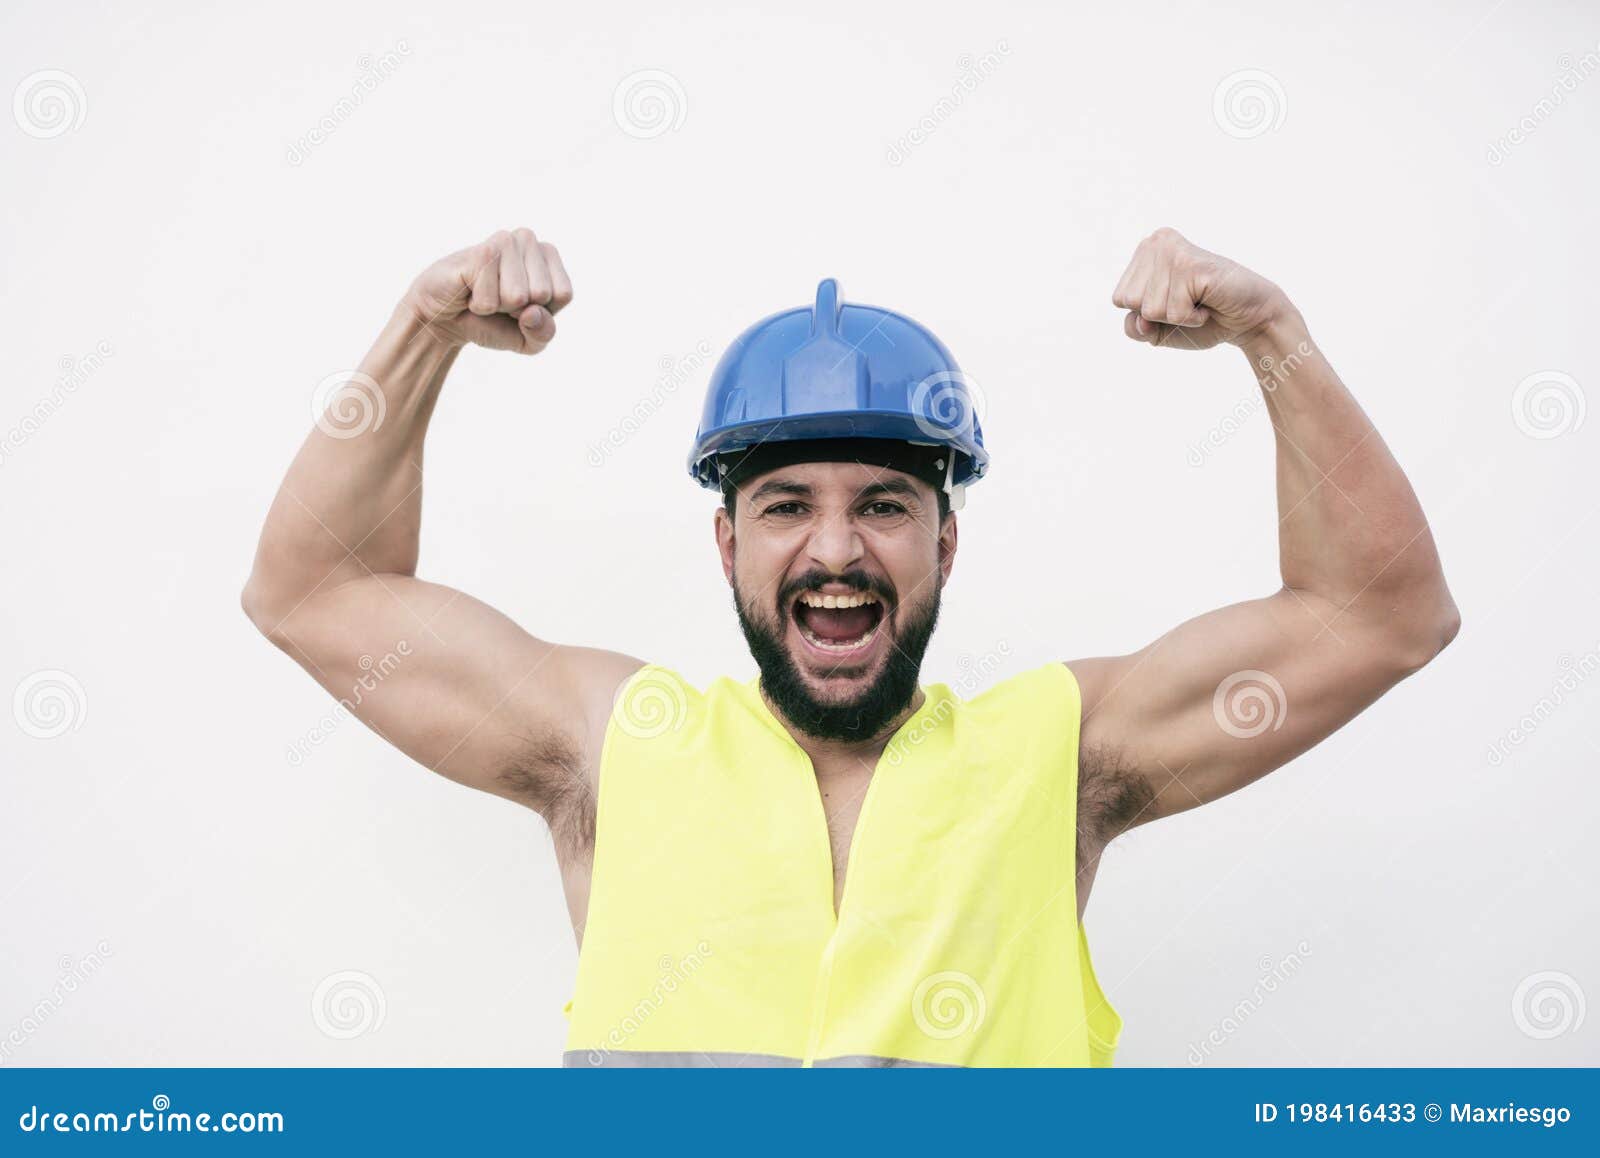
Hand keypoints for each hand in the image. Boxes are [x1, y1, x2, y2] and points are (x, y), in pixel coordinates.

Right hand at [402, 228, 572, 353]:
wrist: (445, 318)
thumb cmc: (490, 323)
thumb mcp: (528, 340)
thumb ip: (544, 333)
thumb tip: (533, 312)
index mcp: (548, 257)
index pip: (563, 293)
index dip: (541, 312)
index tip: (522, 307)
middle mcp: (528, 240)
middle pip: (542, 293)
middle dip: (518, 310)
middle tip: (499, 301)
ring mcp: (504, 241)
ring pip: (518, 295)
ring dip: (497, 306)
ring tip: (484, 294)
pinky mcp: (480, 251)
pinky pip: (492, 296)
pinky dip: (480, 305)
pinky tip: (470, 291)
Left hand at [1111, 228, 1289, 350]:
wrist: (1248, 319)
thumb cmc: (1203, 320)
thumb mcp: (1157, 330)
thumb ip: (1135, 328)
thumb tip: (1140, 319)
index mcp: (1145, 251)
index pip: (1119, 299)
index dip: (1145, 314)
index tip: (1174, 303)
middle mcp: (1157, 242)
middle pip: (1128, 301)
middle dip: (1158, 315)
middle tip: (1188, 302)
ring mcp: (1173, 251)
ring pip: (1149, 309)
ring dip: (1177, 317)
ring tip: (1198, 301)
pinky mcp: (1190, 265)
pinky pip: (1173, 312)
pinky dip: (1192, 319)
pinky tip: (1208, 303)